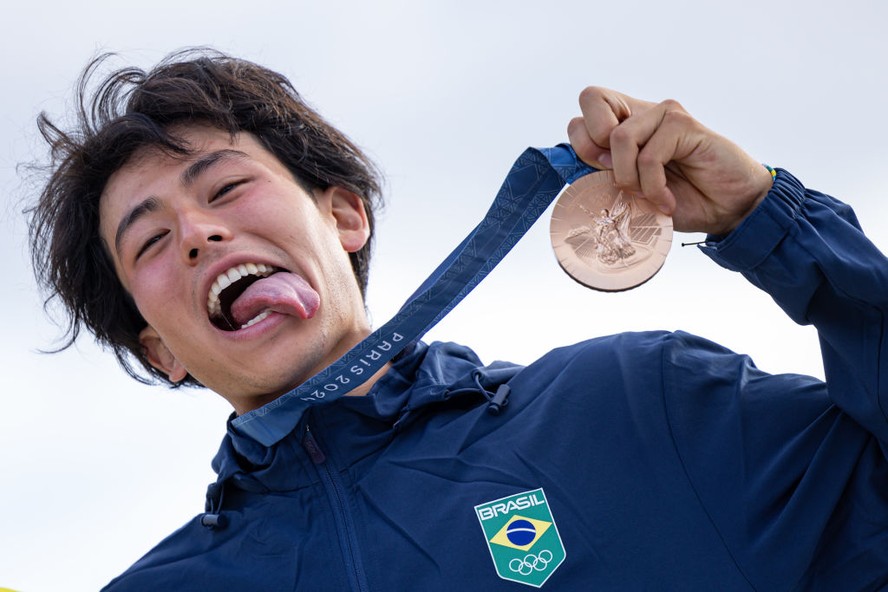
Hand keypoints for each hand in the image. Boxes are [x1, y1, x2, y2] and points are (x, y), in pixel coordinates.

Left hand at [567, 87, 773, 234]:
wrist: (726, 210)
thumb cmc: (679, 200)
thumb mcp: (630, 193)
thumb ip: (604, 175)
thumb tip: (578, 165)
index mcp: (622, 126)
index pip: (580, 115)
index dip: (581, 146)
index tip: (602, 176)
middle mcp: (640, 112)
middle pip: (590, 98)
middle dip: (593, 145)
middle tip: (619, 177)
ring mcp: (663, 114)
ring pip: (619, 137)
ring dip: (629, 179)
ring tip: (651, 197)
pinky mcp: (683, 124)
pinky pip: (649, 156)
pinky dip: (653, 187)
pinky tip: (667, 201)